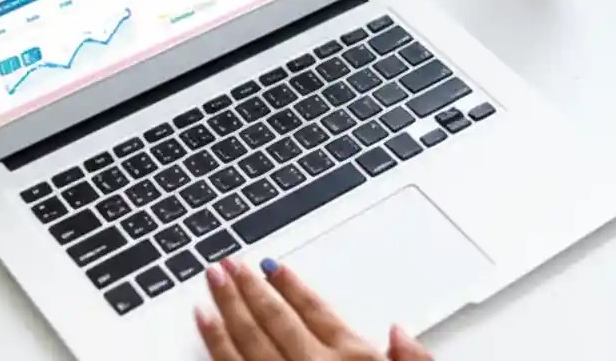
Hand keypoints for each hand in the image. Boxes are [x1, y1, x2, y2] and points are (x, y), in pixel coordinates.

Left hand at [194, 257, 432, 360]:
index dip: (292, 286)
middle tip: (229, 264)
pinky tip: (203, 323)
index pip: (316, 312)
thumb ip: (412, 360)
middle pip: (275, 319)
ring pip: (246, 339)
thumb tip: (399, 333)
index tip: (272, 266)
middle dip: (249, 288)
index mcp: (351, 360)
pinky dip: (215, 343)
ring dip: (227, 307)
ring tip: (212, 282)